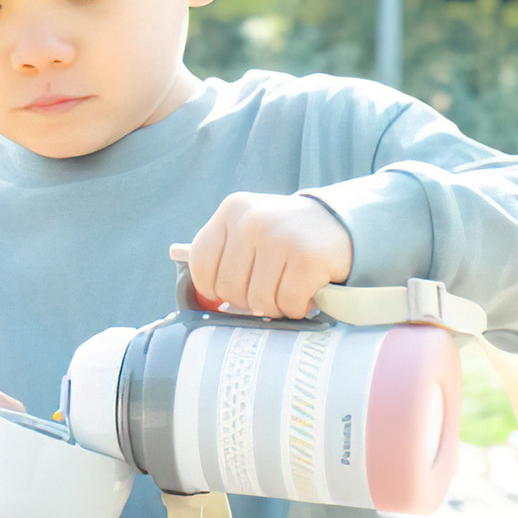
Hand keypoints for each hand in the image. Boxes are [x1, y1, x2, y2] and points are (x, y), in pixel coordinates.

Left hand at [183, 192, 352, 318]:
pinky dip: (299, 306)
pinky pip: (289, 305)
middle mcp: (252, 221)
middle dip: (251, 298)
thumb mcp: (248, 229)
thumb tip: (177, 259)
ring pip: (260, 302)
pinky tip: (308, 287)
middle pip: (230, 290)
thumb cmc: (285, 235)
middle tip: (272, 282)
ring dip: (277, 304)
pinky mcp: (308, 258)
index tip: (235, 286)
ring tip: (291, 283)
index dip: (216, 288)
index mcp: (231, 211)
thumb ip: (218, 249)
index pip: (201, 266)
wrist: (340, 223)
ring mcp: (280, 237)